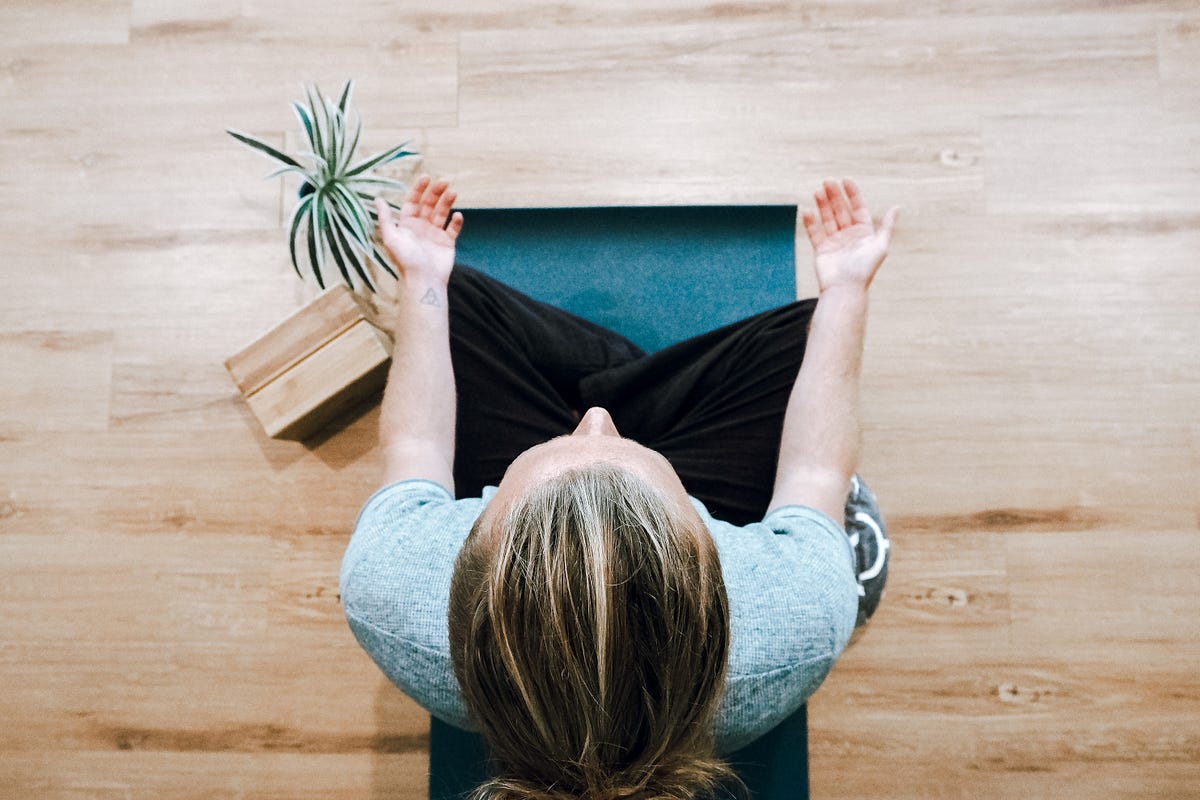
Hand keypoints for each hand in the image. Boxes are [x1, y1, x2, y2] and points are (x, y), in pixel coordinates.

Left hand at [374, 176, 463, 286]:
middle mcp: (421, 227)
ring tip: (453, 192)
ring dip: (447, 202)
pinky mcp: (447, 243)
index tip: (426, 177)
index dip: (419, 189)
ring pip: (442, 213)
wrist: (423, 280)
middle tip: (444, 181)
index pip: (413, 201)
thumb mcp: (391, 237)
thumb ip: (385, 218)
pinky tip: (457, 215)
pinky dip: (456, 221)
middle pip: (429, 204)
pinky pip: (453, 228)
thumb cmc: (405, 260)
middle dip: (436, 192)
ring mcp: (435, 234)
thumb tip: (377, 199)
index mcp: (407, 224)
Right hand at [802, 179, 898, 293]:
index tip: (845, 180)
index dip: (852, 194)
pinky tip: (807, 211)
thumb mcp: (880, 245)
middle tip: (827, 182)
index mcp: (864, 233)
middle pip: (841, 210)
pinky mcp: (821, 249)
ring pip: (827, 218)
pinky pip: (815, 232)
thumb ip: (887, 226)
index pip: (858, 208)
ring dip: (822, 205)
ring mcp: (835, 241)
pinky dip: (811, 222)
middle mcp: (849, 235)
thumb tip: (897, 207)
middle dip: (834, 196)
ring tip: (817, 191)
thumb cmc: (864, 269)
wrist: (845, 289)